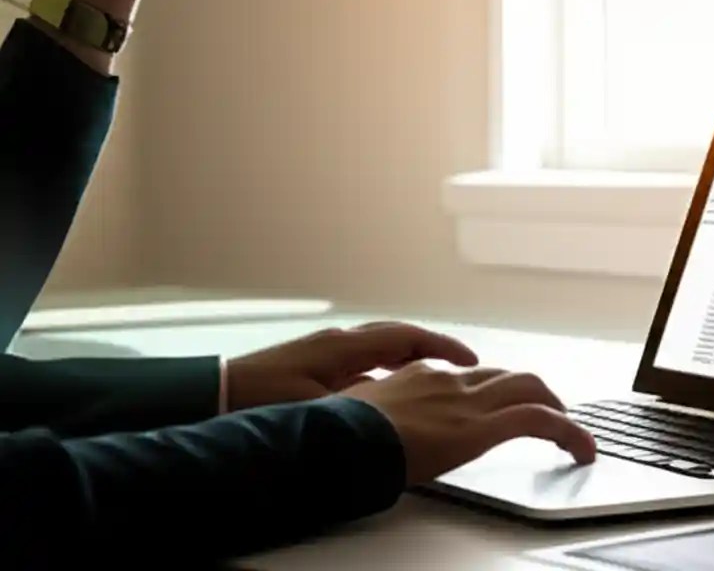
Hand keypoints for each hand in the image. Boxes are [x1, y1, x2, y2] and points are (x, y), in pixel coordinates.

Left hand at [224, 322, 479, 411]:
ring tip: (436, 380)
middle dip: (434, 349)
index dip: (443, 347)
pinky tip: (391, 393)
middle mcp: (338, 342)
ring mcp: (325, 352)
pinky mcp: (312, 365)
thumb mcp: (315, 409)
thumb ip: (358, 404)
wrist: (210, 397)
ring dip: (411, 360)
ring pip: (381, 350)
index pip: (407, 337)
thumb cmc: (258, 403)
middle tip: (463, 366)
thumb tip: (395, 405)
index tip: (471, 360)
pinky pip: (363, 362)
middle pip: (398, 338)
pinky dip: (386, 371)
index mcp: (343, 347)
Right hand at [343, 364, 596, 483]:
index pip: (470, 375)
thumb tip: (380, 434)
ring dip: (556, 408)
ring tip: (571, 433)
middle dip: (534, 391)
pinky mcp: (480, 427)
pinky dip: (568, 432)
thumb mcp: (360, 421)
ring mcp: (466, 401)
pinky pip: (539, 420)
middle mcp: (449, 380)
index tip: (501, 402)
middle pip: (508, 375)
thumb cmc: (336, 436)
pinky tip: (580, 449)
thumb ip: (382, 420)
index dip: (494, 388)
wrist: (334, 440)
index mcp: (419, 376)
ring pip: (530, 388)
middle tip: (549, 413)